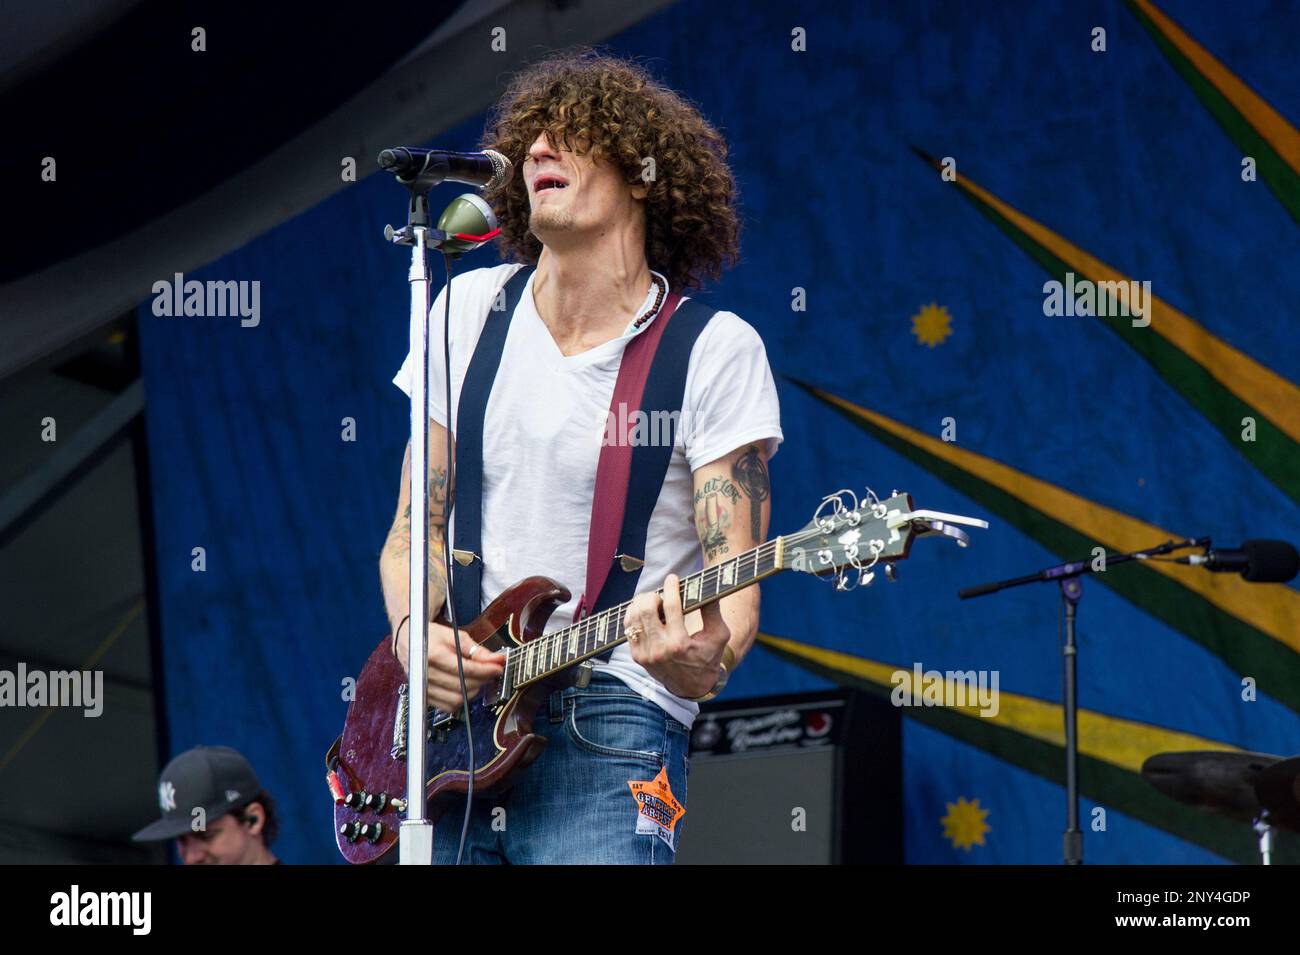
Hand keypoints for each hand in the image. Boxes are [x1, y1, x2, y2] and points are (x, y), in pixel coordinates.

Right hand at [393, 620, 505, 712]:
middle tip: (491, 671)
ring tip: (478, 678)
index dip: (485, 670)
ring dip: (473, 691)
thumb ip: (476, 650)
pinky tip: (465, 687)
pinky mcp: (424, 697)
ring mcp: (423, 688)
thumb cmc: (431, 636)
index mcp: (432, 655)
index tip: (498, 667)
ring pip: (457, 700)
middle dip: (482, 680)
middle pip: (462, 686)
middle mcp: (424, 674)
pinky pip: (448, 707)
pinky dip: (461, 700)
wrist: (408, 640)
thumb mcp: (454, 635)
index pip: (465, 669)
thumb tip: (497, 659)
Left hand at [624, 573, 730, 698]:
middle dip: (653, 595)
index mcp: (679, 644)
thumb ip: (713, 610)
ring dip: (642, 603)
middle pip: (646, 609)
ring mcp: (645, 654)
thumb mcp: (718, 635)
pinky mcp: (637, 656)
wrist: (693, 685)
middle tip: (661, 593)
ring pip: (634, 617)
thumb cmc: (708, 657)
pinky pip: (629, 628)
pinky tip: (644, 611)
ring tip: (653, 601)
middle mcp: (659, 650)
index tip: (672, 578)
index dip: (671, 588)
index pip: (670, 607)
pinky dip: (634, 615)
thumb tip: (706, 585)